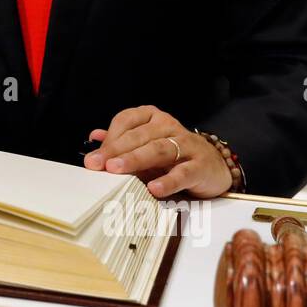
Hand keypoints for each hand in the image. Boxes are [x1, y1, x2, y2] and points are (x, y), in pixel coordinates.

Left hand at [83, 104, 230, 198]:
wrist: (212, 167)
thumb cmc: (173, 156)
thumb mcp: (145, 146)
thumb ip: (120, 142)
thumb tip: (94, 137)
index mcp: (152, 118)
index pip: (127, 121)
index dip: (109, 139)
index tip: (94, 159)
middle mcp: (169, 126)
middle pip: (139, 136)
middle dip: (115, 151)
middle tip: (98, 165)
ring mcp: (187, 144)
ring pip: (159, 149)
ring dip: (136, 159)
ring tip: (117, 169)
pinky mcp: (201, 165)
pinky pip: (183, 172)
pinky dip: (168, 181)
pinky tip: (154, 189)